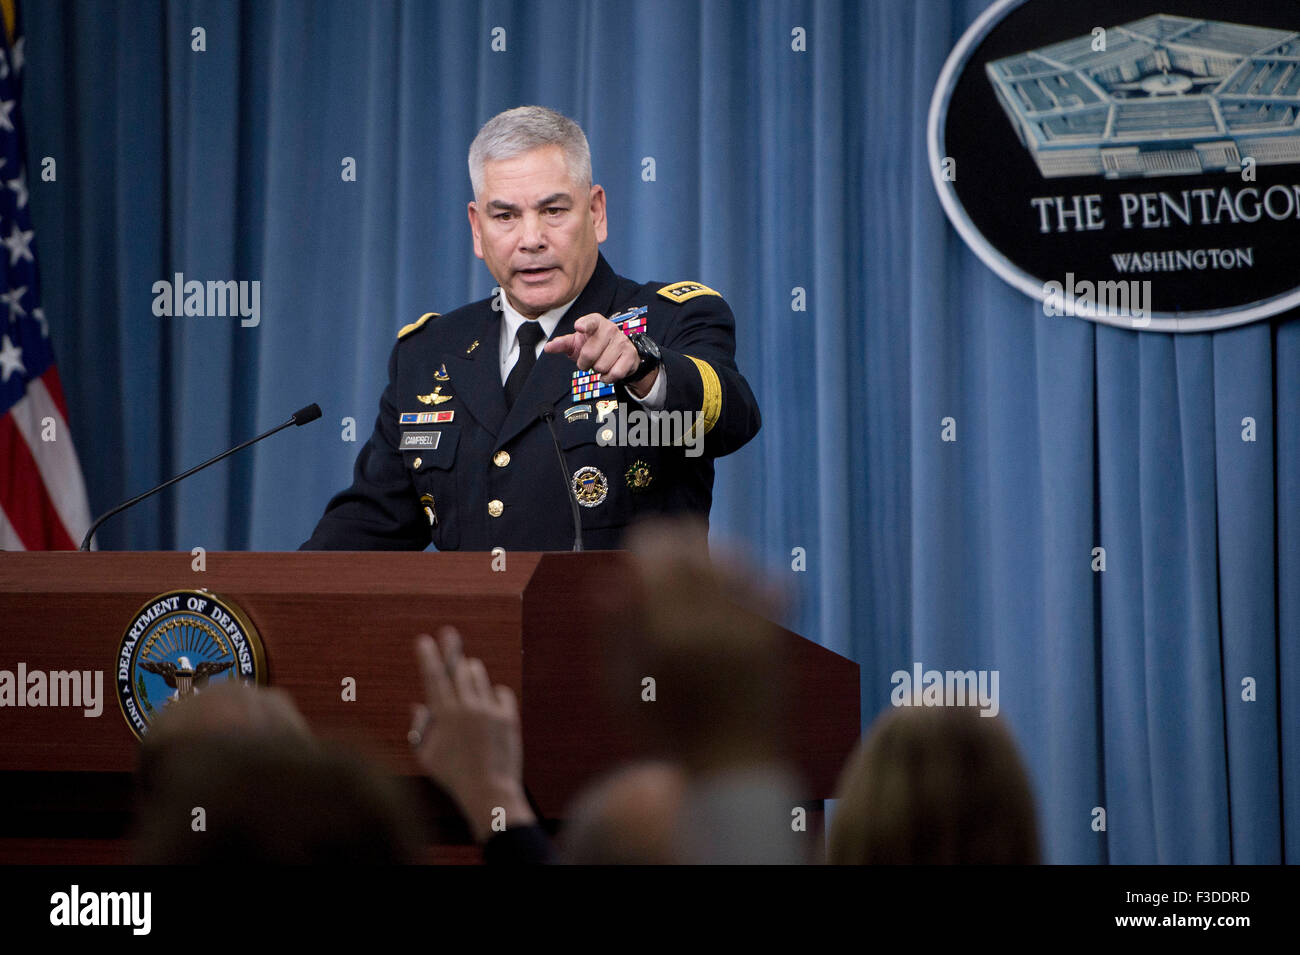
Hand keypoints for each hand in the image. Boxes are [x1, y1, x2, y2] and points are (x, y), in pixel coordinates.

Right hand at [409, 627, 534, 841]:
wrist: (489, 791)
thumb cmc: (454, 776)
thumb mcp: (428, 756)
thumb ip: (420, 728)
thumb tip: (418, 705)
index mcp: (444, 716)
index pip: (433, 678)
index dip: (428, 657)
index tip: (423, 640)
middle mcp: (466, 708)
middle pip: (458, 669)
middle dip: (452, 649)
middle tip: (449, 632)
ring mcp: (489, 711)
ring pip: (479, 678)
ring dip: (472, 673)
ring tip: (467, 671)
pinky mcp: (508, 717)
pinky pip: (500, 693)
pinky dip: (494, 695)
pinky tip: (490, 703)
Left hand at [544, 313, 658, 395]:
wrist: (619, 354)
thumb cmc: (594, 345)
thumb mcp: (577, 343)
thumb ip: (562, 344)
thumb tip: (548, 347)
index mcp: (596, 322)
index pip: (590, 322)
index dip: (584, 325)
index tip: (578, 328)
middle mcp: (610, 329)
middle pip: (589, 354)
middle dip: (585, 363)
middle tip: (589, 361)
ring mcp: (622, 341)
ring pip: (601, 366)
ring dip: (598, 370)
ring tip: (601, 363)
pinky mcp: (630, 355)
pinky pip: (614, 374)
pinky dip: (608, 378)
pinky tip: (608, 371)